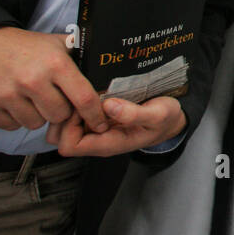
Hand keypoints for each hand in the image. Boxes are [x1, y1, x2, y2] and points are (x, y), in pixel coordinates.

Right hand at [0, 28, 107, 132]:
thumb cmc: (23, 47)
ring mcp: (7, 94)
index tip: (99, 124)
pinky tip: (11, 101)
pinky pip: (12, 126)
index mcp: (54, 64)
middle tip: (49, 97)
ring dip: (35, 115)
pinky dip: (14, 118)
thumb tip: (106, 69)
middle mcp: (32, 80)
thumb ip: (80, 57)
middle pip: (59, 115)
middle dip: (58, 110)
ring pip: (35, 124)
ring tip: (27, 97)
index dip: (94, 115)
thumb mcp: (55, 44)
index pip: (83, 98)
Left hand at [45, 95, 186, 156]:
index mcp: (108, 144)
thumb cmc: (165, 119)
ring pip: (65, 124)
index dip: (69, 126)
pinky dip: (78, 102)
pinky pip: (77, 114)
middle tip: (79, 96)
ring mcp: (97, 129)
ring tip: (83, 91)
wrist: (172, 118)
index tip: (82, 107)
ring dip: (70, 107)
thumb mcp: (157, 115)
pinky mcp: (99, 118)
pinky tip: (89, 89)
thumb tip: (109, 106)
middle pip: (61, 136)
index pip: (69, 145)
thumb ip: (134, 114)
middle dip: (65, 116)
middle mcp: (98, 139)